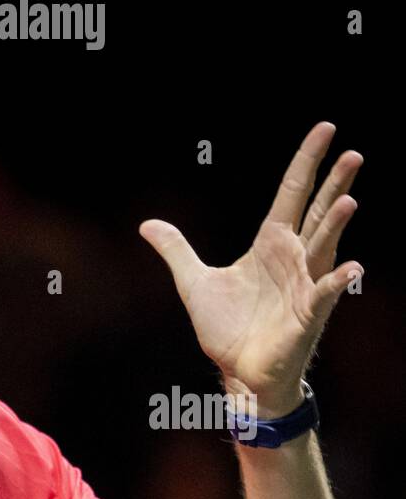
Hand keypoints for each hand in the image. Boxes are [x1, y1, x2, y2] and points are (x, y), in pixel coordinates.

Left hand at [139, 122, 363, 417]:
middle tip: (352, 153)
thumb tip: (147, 224)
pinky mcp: (306, 314)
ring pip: (324, 246)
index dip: (306, 161)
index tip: (325, 128)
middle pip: (317, 211)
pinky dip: (336, 282)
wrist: (237, 370)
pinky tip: (351, 268)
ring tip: (348, 200)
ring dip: (335, 224)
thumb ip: (176, 250)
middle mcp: (293, 257)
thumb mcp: (194, 283)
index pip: (292, 193)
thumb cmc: (228, 327)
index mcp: (270, 244)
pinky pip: (324, 294)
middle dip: (334, 182)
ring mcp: (304, 284)